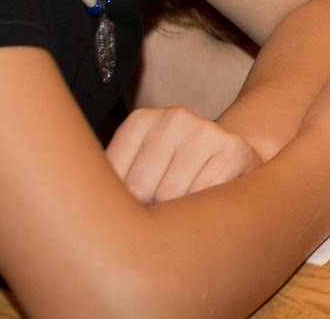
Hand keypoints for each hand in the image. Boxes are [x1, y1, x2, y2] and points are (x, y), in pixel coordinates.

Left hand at [106, 105, 262, 204]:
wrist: (231, 156)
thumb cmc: (175, 170)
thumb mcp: (140, 165)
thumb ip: (114, 179)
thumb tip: (96, 212)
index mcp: (141, 120)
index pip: (112, 177)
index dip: (124, 201)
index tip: (137, 201)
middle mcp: (173, 117)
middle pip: (139, 188)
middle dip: (149, 207)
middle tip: (163, 204)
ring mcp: (205, 130)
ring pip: (170, 195)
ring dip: (176, 210)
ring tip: (185, 200)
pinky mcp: (233, 150)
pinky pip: (203, 195)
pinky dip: (203, 207)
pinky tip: (207, 197)